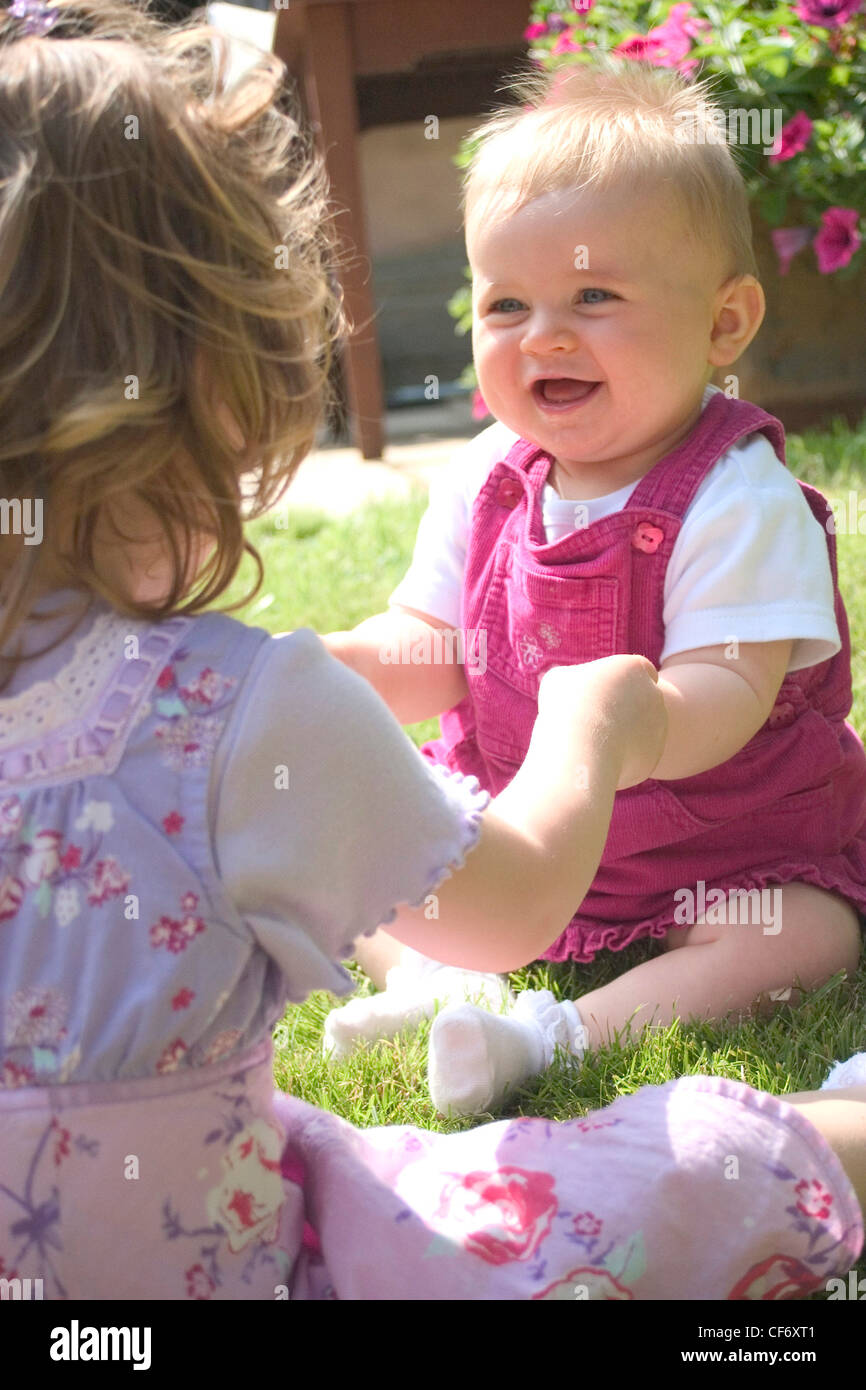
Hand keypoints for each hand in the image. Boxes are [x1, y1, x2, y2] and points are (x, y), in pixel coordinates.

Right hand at [538, 654, 666, 789]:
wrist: (581, 750)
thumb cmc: (567, 707)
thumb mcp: (558, 680)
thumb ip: (572, 679)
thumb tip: (570, 686)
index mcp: (634, 667)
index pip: (639, 670)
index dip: (622, 681)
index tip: (603, 693)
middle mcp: (654, 694)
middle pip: (641, 699)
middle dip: (623, 709)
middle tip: (594, 720)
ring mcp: (658, 726)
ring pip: (641, 729)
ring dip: (623, 734)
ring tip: (592, 742)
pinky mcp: (653, 755)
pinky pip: (636, 755)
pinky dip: (622, 757)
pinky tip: (599, 759)